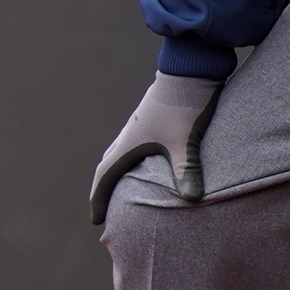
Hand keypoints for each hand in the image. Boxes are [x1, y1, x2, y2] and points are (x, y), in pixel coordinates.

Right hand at [89, 71, 221, 223]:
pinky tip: (146, 166)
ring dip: (116, 174)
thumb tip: (193, 201)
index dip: (98, 199)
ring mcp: (140, 127)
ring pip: (119, 155)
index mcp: (129, 143)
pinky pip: (133, 147)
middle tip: (103, 209)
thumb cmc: (185, 105)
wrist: (190, 70)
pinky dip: (131, 162)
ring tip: (121, 190)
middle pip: (108, 167)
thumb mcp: (186, 141)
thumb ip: (187, 170)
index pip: (106, 176)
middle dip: (103, 190)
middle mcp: (129, 136)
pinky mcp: (152, 121)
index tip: (96, 220)